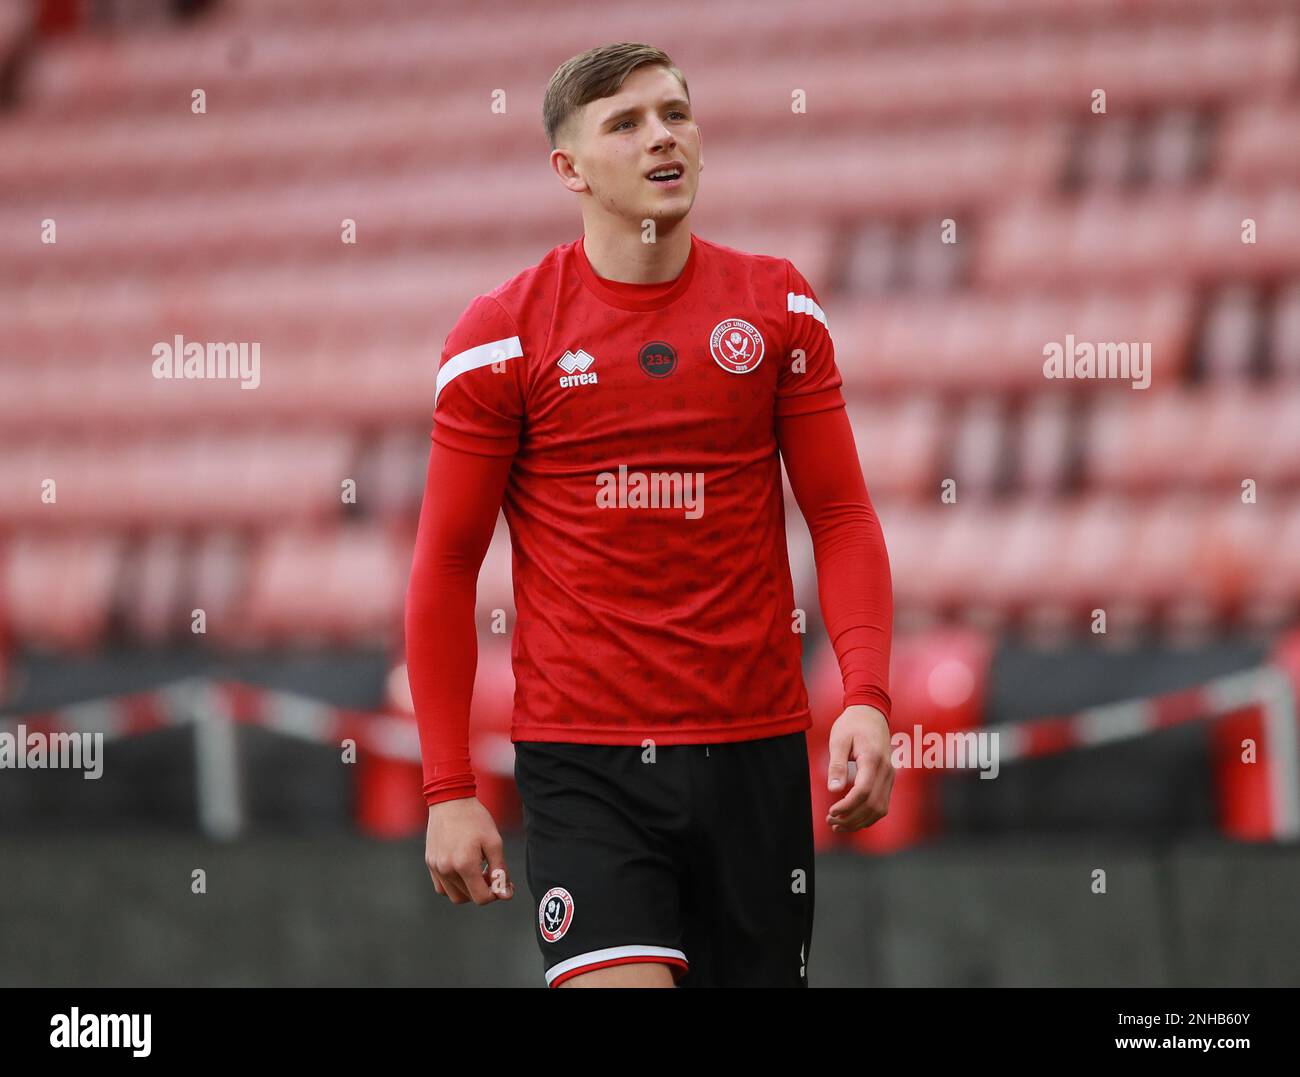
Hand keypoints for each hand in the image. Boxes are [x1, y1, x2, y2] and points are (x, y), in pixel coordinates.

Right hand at [425, 797, 513, 904]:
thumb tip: (505, 895)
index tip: (502, 882)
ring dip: (468, 890)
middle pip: (468, 897)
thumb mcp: (494, 842)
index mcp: (465, 864)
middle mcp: (447, 869)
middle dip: (483, 890)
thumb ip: (500, 871)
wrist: (450, 799)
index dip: (495, 894)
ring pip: (454, 895)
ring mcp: (436, 867)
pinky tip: (463, 869)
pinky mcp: (430, 863)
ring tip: (477, 870)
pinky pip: (442, 887)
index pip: (481, 898)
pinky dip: (454, 885)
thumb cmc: (475, 819)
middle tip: (490, 873)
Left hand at [825, 705, 893, 831]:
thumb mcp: (839, 740)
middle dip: (851, 819)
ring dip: (860, 822)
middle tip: (830, 822)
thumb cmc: (852, 725)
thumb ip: (837, 764)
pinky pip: (882, 804)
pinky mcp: (888, 780)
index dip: (847, 806)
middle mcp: (886, 771)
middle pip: (873, 805)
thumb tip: (833, 789)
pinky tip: (851, 819)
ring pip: (880, 809)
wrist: (871, 713)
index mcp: (873, 759)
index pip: (863, 792)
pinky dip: (868, 816)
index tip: (831, 812)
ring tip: (837, 825)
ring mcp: (890, 776)